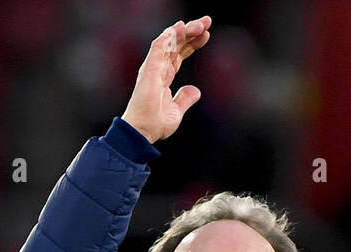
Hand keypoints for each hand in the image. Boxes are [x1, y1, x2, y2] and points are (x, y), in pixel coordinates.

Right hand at [120, 16, 211, 143]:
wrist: (143, 132)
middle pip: (176, 44)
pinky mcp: (149, 69)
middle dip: (191, 32)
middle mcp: (158, 68)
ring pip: (169, 42)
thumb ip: (185, 98)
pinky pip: (158, 47)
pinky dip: (168, 36)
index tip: (206, 35)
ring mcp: (153, 67)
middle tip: (207, 21)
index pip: (179, 54)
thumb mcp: (177, 111)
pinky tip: (179, 27)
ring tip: (200, 24)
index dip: (192, 43)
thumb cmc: (155, 124)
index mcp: (164, 76)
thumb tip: (196, 90)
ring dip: (184, 30)